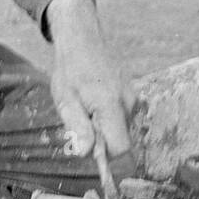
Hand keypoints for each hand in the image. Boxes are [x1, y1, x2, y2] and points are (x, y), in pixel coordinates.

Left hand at [45, 0, 135, 163]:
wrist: (83, 40)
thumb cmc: (70, 70)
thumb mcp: (65, 100)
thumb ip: (77, 127)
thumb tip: (86, 154)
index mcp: (111, 106)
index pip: (122, 150)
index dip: (107, 158)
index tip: (89, 149)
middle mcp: (129, 104)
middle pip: (121, 142)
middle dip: (102, 141)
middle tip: (81, 120)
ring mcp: (133, 99)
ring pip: (121, 130)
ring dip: (104, 128)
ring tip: (86, 107)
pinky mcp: (132, 97)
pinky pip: (122, 118)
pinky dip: (108, 118)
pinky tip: (94, 102)